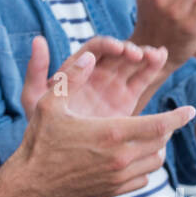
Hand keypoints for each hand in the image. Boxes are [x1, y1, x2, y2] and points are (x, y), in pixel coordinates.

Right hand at [11, 41, 195, 196]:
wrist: (31, 185)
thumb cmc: (39, 141)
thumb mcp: (49, 103)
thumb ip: (72, 77)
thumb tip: (90, 56)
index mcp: (111, 133)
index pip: (159, 125)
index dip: (178, 117)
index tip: (190, 110)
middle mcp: (120, 158)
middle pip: (161, 142)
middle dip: (167, 128)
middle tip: (166, 118)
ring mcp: (118, 178)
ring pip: (154, 161)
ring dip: (157, 147)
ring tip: (151, 136)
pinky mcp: (113, 192)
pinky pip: (143, 179)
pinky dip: (145, 167)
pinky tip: (134, 157)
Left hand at [20, 35, 167, 120]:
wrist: (58, 156)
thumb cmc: (38, 126)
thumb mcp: (33, 98)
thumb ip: (35, 70)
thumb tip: (38, 39)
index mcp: (75, 68)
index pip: (95, 48)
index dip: (109, 45)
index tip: (119, 48)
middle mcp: (95, 73)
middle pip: (117, 53)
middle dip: (130, 50)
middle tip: (140, 54)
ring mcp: (111, 85)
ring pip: (132, 63)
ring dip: (145, 55)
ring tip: (157, 55)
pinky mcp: (126, 100)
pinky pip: (140, 80)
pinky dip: (151, 68)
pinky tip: (162, 58)